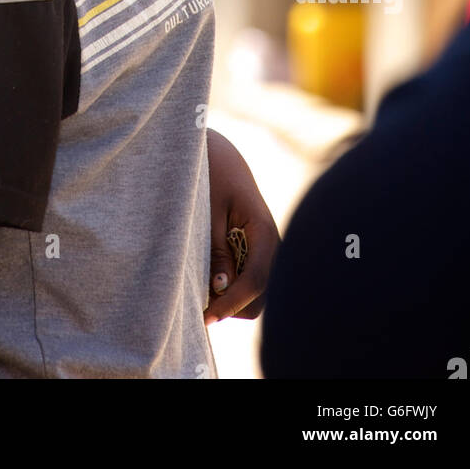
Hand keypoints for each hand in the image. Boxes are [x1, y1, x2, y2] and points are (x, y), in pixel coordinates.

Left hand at [203, 128, 279, 325]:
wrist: (218, 152)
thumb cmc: (211, 175)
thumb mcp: (208, 211)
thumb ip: (215, 249)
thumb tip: (221, 289)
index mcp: (264, 232)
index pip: (255, 282)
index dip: (230, 304)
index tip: (204, 316)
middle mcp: (272, 244)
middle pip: (259, 297)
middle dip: (231, 305)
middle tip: (197, 299)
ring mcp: (266, 249)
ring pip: (255, 293)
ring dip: (231, 297)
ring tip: (200, 282)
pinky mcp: (257, 250)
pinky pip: (249, 280)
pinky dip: (231, 285)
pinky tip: (210, 274)